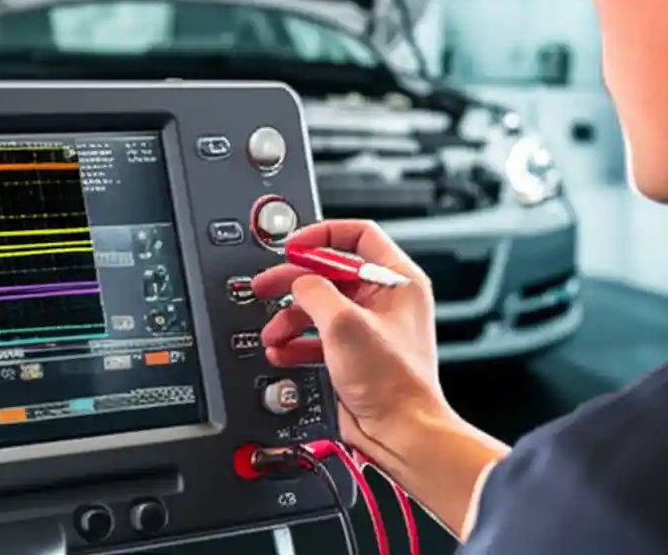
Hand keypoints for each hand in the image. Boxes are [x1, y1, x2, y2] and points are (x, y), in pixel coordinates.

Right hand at [253, 220, 451, 450]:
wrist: (400, 432)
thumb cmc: (393, 383)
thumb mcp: (344, 324)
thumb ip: (315, 291)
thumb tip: (297, 282)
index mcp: (397, 280)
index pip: (358, 234)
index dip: (321, 235)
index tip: (293, 247)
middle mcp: (385, 300)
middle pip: (330, 272)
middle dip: (294, 281)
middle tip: (267, 285)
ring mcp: (369, 327)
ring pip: (319, 307)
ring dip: (290, 318)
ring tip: (273, 332)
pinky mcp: (354, 354)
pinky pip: (319, 336)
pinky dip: (297, 342)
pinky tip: (282, 352)